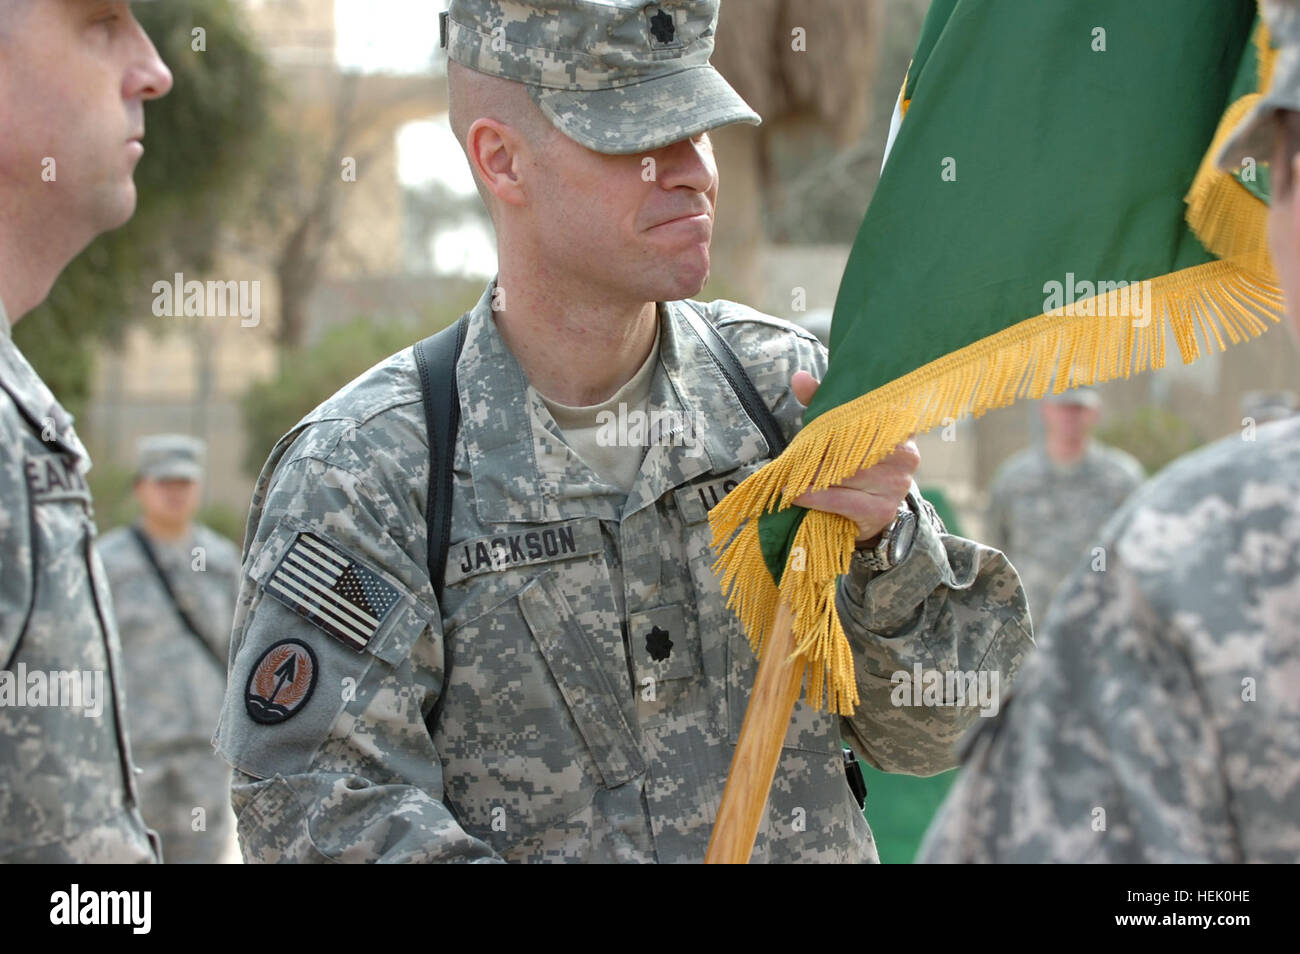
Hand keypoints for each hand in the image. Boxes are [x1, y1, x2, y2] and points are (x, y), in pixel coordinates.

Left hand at [788, 370, 919, 546]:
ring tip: (787, 473)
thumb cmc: (855, 463)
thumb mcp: (842, 431)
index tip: (813, 424)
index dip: (838, 418)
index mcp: (899, 427)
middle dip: (819, 450)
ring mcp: (896, 485)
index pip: (869, 415)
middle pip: (853, 447)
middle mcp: (905, 454)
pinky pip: (842, 501)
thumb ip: (823, 403)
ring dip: (810, 475)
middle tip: (791, 453)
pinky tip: (794, 494)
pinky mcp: (882, 511)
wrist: (873, 513)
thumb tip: (799, 377)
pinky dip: (814, 497)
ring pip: (844, 474)